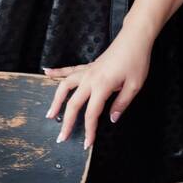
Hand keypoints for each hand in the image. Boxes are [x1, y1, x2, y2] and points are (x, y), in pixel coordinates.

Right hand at [44, 26, 153, 148]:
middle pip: (73, 103)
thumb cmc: (137, 61)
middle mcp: (90, 79)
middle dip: (67, 122)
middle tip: (61, 138)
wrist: (134, 39)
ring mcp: (87, 71)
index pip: (91, 113)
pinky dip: (56, 72)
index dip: (89, 130)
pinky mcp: (88, 66)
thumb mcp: (135, 85)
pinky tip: (46, 72)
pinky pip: (69, 70)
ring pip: (64, 86)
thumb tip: (111, 119)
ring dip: (56, 100)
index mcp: (102, 86)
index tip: (87, 144)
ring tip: (50, 114)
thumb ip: (121, 103)